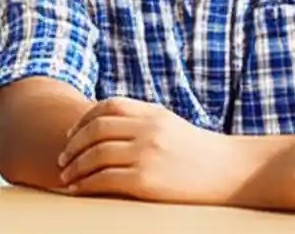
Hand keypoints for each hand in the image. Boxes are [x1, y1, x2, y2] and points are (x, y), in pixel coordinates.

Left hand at [58, 97, 244, 203]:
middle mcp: (147, 130)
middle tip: (61, 158)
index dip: (83, 119)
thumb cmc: (201, 152)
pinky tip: (79, 189)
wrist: (234, 172)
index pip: (108, 106)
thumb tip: (106, 125)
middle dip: (72, 144)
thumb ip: (142, 120)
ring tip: (65, 175)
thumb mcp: (171, 125)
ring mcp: (147, 154)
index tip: (71, 133)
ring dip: (75, 166)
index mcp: (153, 113)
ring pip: (95, 155)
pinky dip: (86, 184)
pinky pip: (106, 179)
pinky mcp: (147, 180)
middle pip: (95, 129)